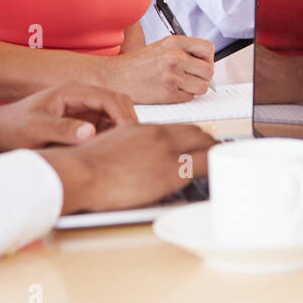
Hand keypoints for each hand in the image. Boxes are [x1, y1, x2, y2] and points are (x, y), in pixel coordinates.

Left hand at [0, 80, 136, 155]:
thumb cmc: (13, 128)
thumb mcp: (35, 129)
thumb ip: (62, 129)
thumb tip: (90, 132)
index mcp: (72, 91)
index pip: (109, 98)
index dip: (123, 116)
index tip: (129, 136)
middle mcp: (80, 95)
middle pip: (118, 102)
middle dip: (127, 121)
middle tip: (130, 146)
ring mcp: (82, 106)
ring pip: (114, 113)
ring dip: (121, 128)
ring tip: (119, 150)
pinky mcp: (81, 118)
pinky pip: (106, 123)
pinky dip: (112, 134)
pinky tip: (106, 150)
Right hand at [39, 123, 216, 213]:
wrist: (80, 172)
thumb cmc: (85, 165)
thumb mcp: (109, 145)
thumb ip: (126, 147)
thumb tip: (130, 157)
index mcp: (143, 129)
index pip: (177, 128)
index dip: (191, 137)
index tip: (197, 144)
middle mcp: (158, 135)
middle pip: (195, 133)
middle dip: (207, 143)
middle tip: (214, 153)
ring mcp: (167, 152)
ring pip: (204, 145)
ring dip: (214, 153)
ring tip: (222, 163)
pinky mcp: (171, 171)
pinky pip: (205, 164)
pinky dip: (216, 167)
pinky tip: (221, 174)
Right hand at [103, 35, 213, 102]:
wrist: (114, 77)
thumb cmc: (136, 64)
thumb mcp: (160, 47)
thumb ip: (182, 51)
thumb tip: (205, 63)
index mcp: (174, 42)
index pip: (208, 49)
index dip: (207, 59)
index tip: (199, 64)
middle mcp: (175, 57)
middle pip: (209, 71)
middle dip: (203, 77)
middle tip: (191, 78)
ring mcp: (172, 75)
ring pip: (202, 87)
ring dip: (194, 88)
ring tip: (180, 85)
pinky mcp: (168, 93)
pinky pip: (189, 98)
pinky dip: (183, 97)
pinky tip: (170, 91)